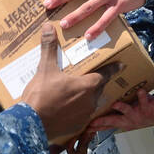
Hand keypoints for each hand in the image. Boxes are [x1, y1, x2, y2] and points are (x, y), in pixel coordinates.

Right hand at [17, 22, 120, 140]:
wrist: (31, 124)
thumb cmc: (41, 96)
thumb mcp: (45, 69)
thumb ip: (49, 47)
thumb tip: (49, 27)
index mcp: (88, 86)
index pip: (105, 74)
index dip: (113, 68)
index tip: (122, 65)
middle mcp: (90, 101)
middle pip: (97, 88)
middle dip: (95, 81)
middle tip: (90, 75)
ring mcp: (85, 115)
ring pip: (90, 102)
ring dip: (85, 96)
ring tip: (76, 90)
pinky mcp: (77, 126)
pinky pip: (81, 114)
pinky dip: (77, 109)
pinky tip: (67, 106)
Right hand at [87, 92, 153, 132]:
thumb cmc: (145, 112)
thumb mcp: (130, 115)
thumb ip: (118, 113)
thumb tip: (104, 105)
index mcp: (124, 121)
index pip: (107, 125)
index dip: (96, 128)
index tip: (85, 129)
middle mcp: (130, 120)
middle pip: (113, 121)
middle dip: (102, 122)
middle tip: (92, 123)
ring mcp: (139, 115)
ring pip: (128, 112)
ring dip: (121, 108)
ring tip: (115, 104)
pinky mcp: (148, 108)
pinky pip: (144, 101)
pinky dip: (143, 96)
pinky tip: (141, 90)